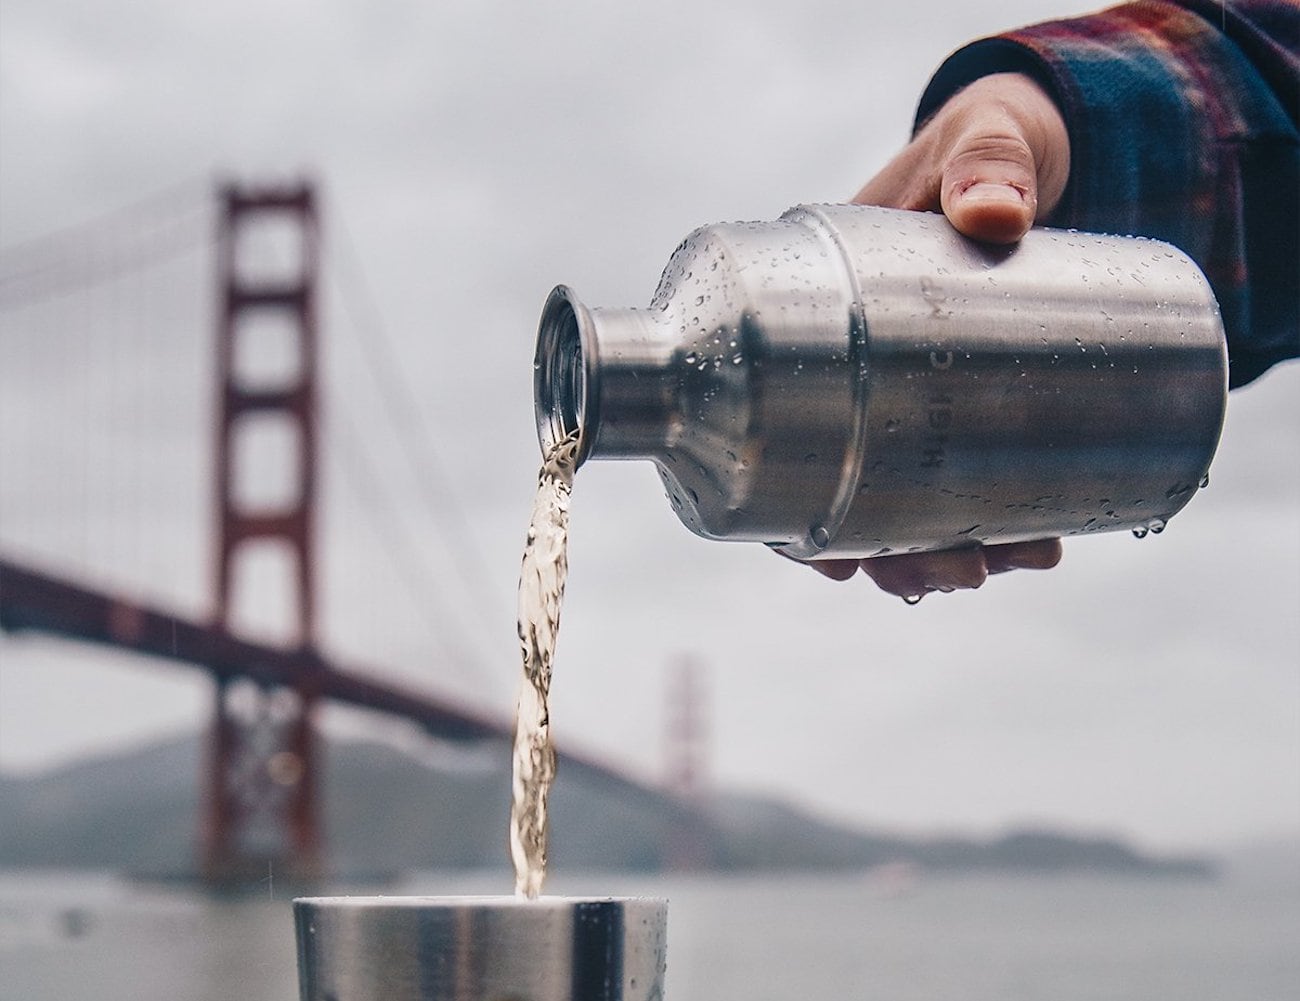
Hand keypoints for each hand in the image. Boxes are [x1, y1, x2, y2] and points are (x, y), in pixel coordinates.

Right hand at [809, 73, 1069, 600]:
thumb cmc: (985, 140)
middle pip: (843, 492)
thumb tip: (995, 215)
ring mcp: (920, 392)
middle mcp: (859, 372)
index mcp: (823, 319)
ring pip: (910, 496)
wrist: (1039, 146)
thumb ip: (986, 161)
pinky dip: (999, 516)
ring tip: (1019, 562)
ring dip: (951, 548)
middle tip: (958, 576)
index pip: (777, 430)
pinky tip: (1042, 542)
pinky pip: (969, 473)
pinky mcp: (977, 399)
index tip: (834, 564)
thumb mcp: (982, 141)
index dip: (790, 517)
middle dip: (895, 553)